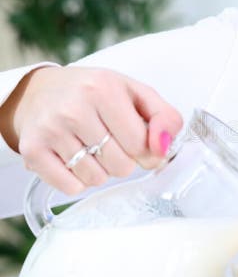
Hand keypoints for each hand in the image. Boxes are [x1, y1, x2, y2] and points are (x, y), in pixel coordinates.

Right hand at [1, 65, 182, 195]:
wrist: (38, 92)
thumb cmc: (93, 94)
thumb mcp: (134, 93)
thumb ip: (164, 117)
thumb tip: (164, 148)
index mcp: (103, 88)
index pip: (140, 144)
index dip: (146, 150)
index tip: (138, 143)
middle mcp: (74, 108)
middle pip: (120, 166)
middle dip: (123, 160)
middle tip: (110, 142)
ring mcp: (51, 130)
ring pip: (96, 179)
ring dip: (100, 171)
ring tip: (90, 148)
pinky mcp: (33, 151)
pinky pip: (71, 188)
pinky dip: (78, 181)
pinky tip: (73, 159)